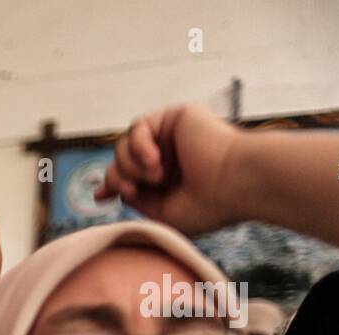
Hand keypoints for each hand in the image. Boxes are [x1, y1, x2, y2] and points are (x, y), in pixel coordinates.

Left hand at [95, 103, 241, 235]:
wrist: (237, 184)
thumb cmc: (209, 205)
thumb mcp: (163, 213)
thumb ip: (137, 200)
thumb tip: (115, 188)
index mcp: (170, 178)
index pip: (130, 175)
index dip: (112, 183)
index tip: (101, 196)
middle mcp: (171, 155)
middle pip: (122, 160)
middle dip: (117, 177)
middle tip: (131, 191)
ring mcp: (173, 136)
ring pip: (125, 145)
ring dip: (131, 166)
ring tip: (155, 178)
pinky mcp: (177, 116)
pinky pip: (138, 127)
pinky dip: (138, 146)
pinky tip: (154, 160)